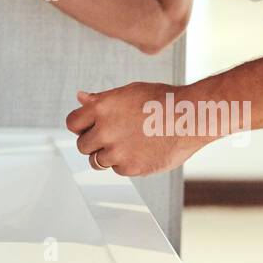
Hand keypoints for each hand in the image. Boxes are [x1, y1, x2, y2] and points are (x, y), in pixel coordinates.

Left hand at [65, 83, 217, 176]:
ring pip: (97, 162)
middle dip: (93, 142)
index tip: (89, 128)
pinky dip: (125, 164)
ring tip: (126, 145)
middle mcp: (105, 130)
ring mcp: (117, 151)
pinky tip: (141, 151)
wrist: (190, 117)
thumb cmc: (162, 101)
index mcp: (101, 108)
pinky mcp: (130, 168)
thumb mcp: (128, 92)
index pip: (72, 123)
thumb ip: (100, 99)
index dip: (80, 126)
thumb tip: (80, 98)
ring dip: (107, 155)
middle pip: (82, 146)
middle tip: (111, 137)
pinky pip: (117, 170)